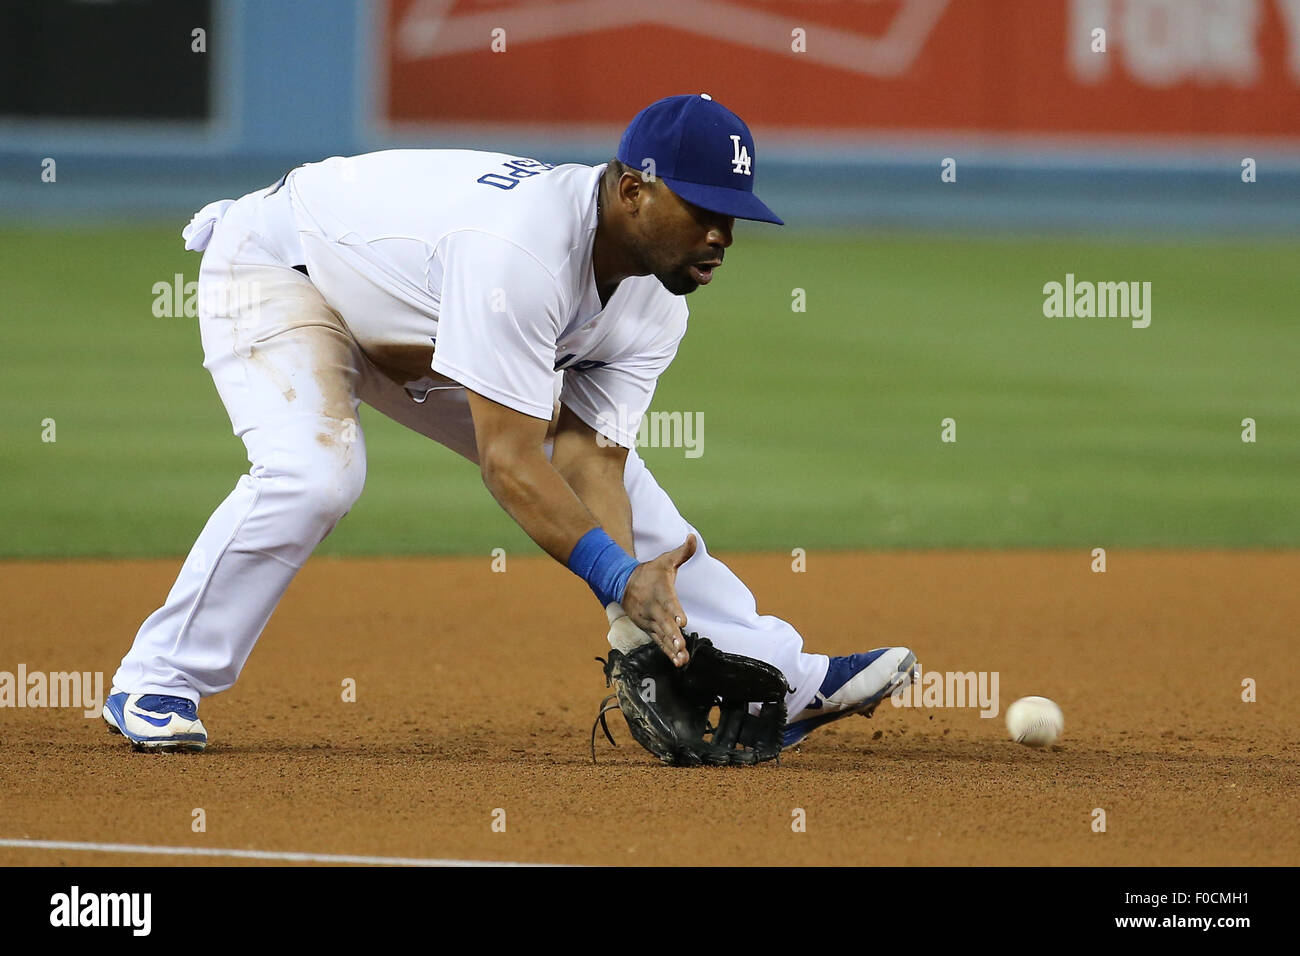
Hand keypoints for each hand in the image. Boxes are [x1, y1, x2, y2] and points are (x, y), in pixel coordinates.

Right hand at [622, 534, 697, 666]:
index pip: (668, 602)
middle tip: (681, 646)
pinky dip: (668, 652)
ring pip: (662, 636)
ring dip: (672, 649)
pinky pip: (659, 642)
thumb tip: (692, 537)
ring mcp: (650, 621)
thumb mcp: (665, 560)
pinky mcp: (649, 629)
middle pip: (664, 624)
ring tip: (682, 660)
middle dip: (673, 636)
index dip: (675, 612)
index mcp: (661, 592)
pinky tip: (678, 662)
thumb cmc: (649, 572)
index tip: (682, 621)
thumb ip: (682, 552)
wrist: (622, 583)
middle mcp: (654, 609)